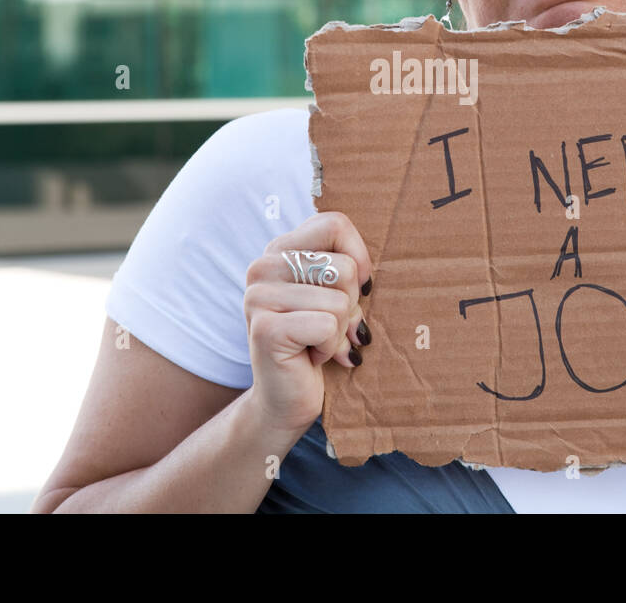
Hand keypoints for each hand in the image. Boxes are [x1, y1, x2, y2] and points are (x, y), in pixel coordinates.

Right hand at [244, 211, 372, 433]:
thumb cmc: (317, 342)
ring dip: (339, 331)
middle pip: (343, 267)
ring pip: (339, 300)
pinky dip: (331, 348)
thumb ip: (345, 270)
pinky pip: (327, 326)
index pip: (335, 224)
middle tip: (328, 328)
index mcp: (279, 250)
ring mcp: (258, 297)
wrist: (285, 400)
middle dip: (350, 305)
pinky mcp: (266, 329)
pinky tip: (311, 357)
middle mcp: (262, 266)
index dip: (359, 258)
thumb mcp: (334, 295)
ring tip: (318, 343)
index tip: (355, 288)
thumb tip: (367, 275)